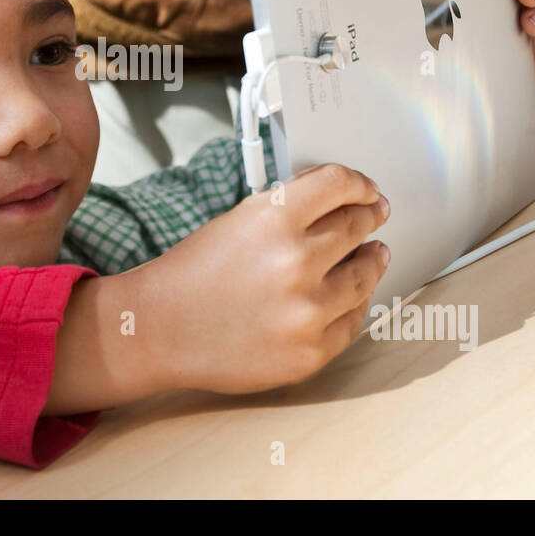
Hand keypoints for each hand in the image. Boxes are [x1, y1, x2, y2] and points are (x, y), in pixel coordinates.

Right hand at [139, 163, 389, 395]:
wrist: (159, 329)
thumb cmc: (193, 274)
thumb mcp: (238, 221)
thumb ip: (288, 210)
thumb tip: (338, 205)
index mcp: (274, 218)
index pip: (339, 185)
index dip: (360, 184)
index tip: (368, 190)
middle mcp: (296, 261)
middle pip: (357, 226)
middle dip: (369, 218)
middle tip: (375, 216)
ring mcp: (307, 310)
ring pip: (364, 275)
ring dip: (372, 260)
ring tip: (374, 254)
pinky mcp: (310, 351)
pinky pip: (352, 321)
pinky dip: (354, 304)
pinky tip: (352, 296)